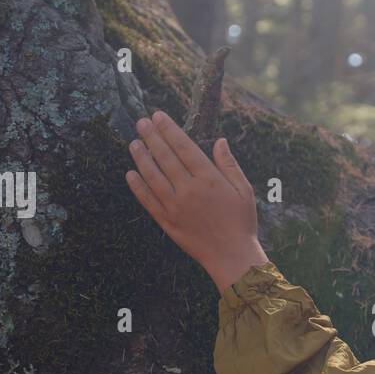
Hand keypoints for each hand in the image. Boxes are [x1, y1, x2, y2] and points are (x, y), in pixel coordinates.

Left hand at [125, 110, 267, 293]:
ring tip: (133, 143)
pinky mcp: (167, 221)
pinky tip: (130, 174)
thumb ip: (229, 164)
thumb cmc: (242, 222)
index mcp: (209, 178)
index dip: (169, 129)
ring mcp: (175, 206)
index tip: (158, 116)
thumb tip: (220, 141)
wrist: (232, 256)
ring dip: (141, 158)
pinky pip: (148, 200)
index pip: (183, 146)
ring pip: (152, 176)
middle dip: (151, 137)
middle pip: (165, 157)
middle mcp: (189, 189)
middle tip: (141, 122)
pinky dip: (137, 187)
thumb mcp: (244, 190)